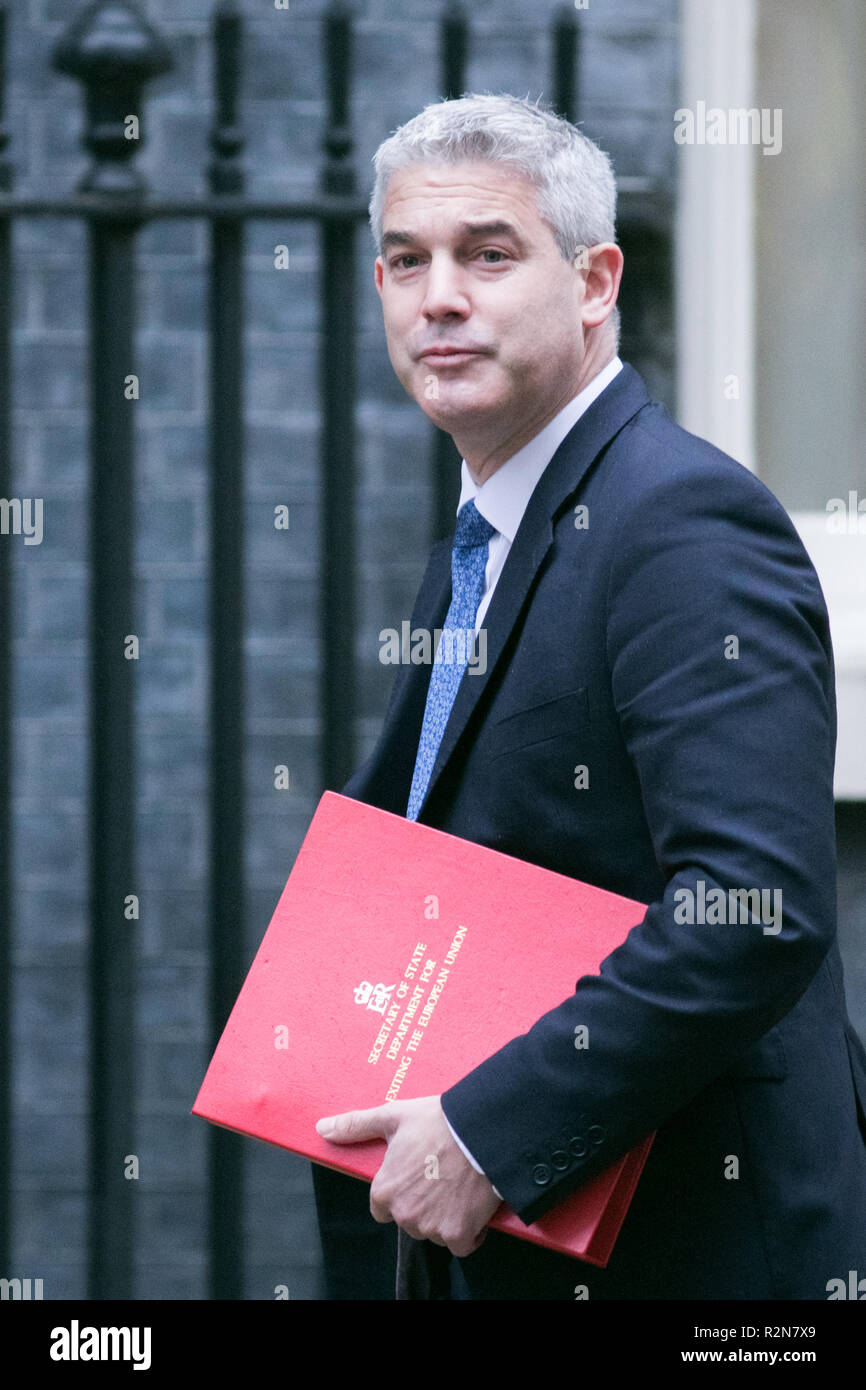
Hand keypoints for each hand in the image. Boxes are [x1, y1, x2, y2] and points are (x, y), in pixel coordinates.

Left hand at [316, 1094, 501, 1256]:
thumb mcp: (392, 1116)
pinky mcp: (458, 1235)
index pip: (381, 1208)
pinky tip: (473, 1205)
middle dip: (423, 1204)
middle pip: (409, 1219)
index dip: (398, 1191)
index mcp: (384, 1191)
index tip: (415, 1176)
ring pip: (434, 1231)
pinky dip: (468, 1231)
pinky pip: (460, 1244)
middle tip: (441, 1174)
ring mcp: (431, 1227)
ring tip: (458, 1185)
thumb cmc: (437, 1122)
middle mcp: (403, 1214)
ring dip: (445, 1216)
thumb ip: (356, 1126)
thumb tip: (322, 1129)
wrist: (481, 1132)